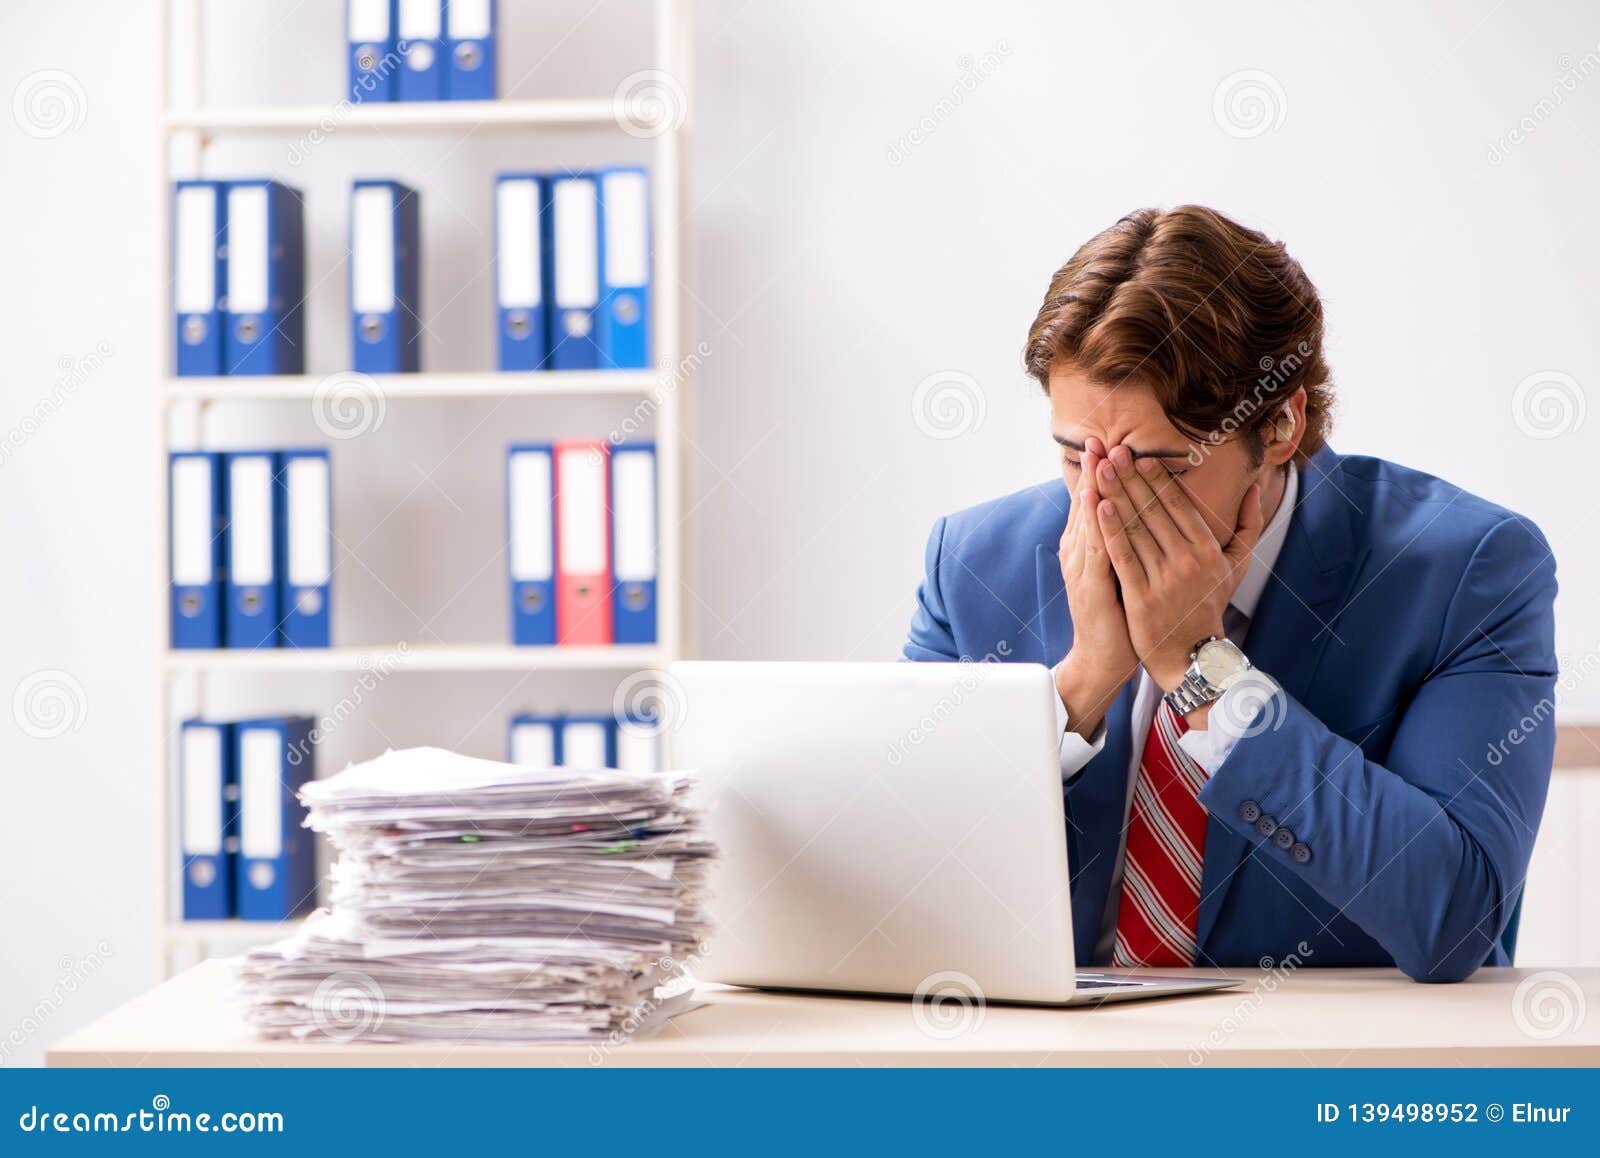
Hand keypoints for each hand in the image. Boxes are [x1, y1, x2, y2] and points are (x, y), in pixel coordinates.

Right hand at [1055, 437, 1138, 737]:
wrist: (1102, 658)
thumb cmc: (1119, 616)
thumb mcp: (1119, 573)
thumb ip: (1125, 543)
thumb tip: (1137, 514)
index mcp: (1088, 549)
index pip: (1093, 504)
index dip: (1098, 474)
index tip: (1104, 443)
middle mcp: (1080, 554)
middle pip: (1086, 505)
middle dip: (1094, 471)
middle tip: (1097, 439)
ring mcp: (1082, 570)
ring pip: (1087, 522)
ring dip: (1093, 488)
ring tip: (1097, 459)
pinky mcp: (1090, 586)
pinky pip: (1094, 550)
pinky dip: (1096, 525)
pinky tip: (1099, 503)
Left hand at [1096, 446, 1263, 691]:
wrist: (1192, 655)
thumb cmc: (1210, 606)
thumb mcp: (1236, 566)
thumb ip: (1249, 525)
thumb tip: (1255, 488)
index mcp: (1208, 549)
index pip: (1179, 506)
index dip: (1158, 480)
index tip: (1140, 457)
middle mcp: (1187, 561)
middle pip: (1154, 511)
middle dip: (1131, 478)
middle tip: (1113, 450)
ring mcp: (1164, 579)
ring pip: (1136, 528)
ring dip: (1116, 494)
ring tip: (1100, 470)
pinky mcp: (1141, 597)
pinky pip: (1123, 557)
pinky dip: (1110, 530)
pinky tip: (1098, 507)